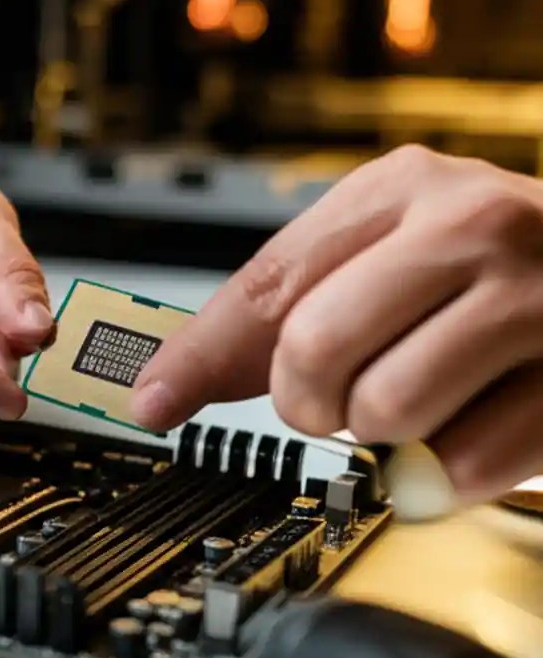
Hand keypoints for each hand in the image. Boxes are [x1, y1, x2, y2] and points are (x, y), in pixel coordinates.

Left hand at [132, 145, 542, 500]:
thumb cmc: (498, 269)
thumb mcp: (389, 256)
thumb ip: (287, 309)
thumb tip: (167, 384)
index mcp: (404, 188)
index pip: (267, 283)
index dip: (197, 355)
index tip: (153, 401)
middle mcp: (471, 227)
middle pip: (311, 348)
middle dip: (307, 400)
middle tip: (336, 399)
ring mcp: (534, 298)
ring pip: (382, 408)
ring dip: (381, 433)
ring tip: (417, 401)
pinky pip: (457, 463)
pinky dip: (444, 469)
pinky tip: (470, 422)